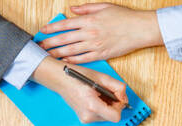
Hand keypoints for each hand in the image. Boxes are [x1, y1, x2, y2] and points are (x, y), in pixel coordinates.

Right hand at [31, 56, 126, 123]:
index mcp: (92, 105)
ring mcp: (85, 119)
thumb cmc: (79, 76)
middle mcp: (88, 115)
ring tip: (98, 94)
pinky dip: (101, 107)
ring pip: (107, 116)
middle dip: (113, 105)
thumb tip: (124, 98)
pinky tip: (95, 98)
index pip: (116, 116)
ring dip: (107, 106)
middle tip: (106, 92)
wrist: (61, 80)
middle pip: (112, 116)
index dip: (120, 106)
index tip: (117, 98)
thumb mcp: (102, 77)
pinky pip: (100, 116)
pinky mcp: (84, 119)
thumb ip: (118, 87)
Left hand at [38, 3, 162, 63]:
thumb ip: (86, 8)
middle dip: (51, 43)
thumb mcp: (104, 6)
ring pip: (72, 51)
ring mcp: (96, 45)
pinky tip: (66, 62)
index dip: (52, 28)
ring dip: (59, 54)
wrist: (140, 29)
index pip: (65, 25)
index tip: (43, 31)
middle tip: (40, 48)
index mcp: (89, 20)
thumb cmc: (124, 17)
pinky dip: (74, 61)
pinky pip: (85, 59)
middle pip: (65, 39)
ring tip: (49, 56)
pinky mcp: (103, 54)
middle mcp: (90, 33)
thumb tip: (72, 10)